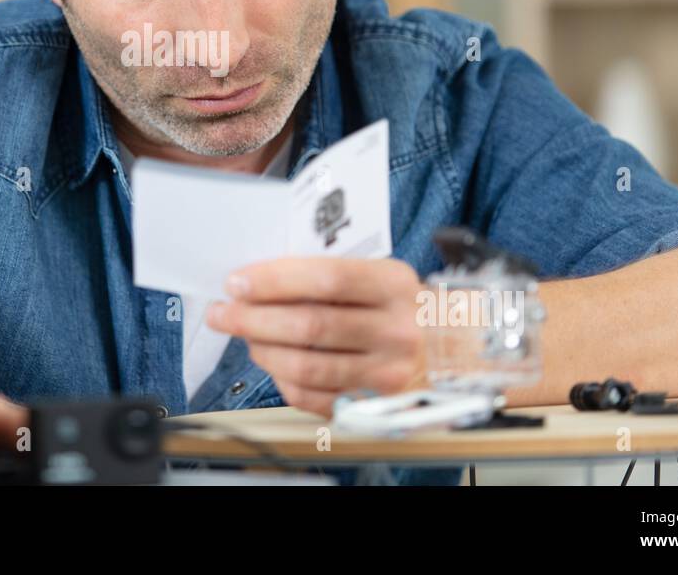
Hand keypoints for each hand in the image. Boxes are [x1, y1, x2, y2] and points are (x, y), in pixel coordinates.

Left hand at [205, 257, 425, 415]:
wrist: (453, 347)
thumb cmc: (400, 304)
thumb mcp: (378, 273)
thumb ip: (327, 273)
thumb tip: (258, 280)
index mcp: (394, 284)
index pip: (326, 278)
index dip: (274, 281)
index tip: (237, 282)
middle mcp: (396, 330)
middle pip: (309, 325)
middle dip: (253, 319)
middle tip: (224, 313)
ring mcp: (388, 372)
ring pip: (307, 366)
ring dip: (263, 350)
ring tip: (246, 337)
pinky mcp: (376, 405)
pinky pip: (315, 398)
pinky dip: (284, 381)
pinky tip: (273, 363)